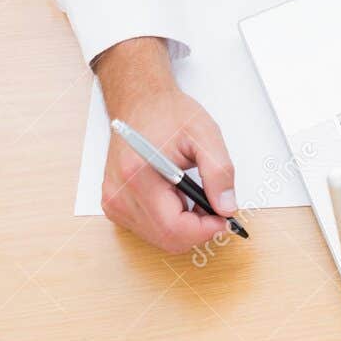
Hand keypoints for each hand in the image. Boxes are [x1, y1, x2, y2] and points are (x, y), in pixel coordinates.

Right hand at [94, 36, 237, 252]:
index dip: (205, 230)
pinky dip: (168, 223)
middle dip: (197, 230)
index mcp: (140, 174)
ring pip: (158, 238)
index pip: (174, 228)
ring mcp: (113, 201)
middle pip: (167, 239)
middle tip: (214, 207)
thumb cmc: (168, 113)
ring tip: (194, 197)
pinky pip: (147, 230)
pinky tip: (176, 199)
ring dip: (184, 227)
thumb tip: (226, 207)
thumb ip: (220, 172)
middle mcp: (121, 193)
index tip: (224, 218)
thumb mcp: (205, 134)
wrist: (140, 102)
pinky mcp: (113, 204)